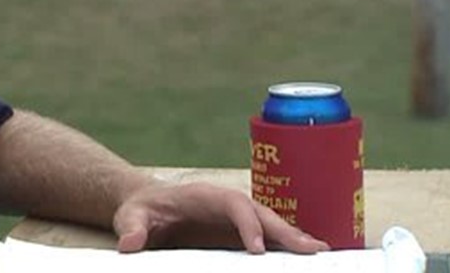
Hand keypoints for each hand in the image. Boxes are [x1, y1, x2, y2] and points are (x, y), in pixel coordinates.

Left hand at [113, 181, 330, 253]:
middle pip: (260, 212)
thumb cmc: (140, 211)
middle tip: (310, 250)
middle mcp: (225, 203)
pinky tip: (306, 255)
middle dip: (284, 230)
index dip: (247, 223)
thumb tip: (130, 245)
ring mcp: (234, 218)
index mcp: (203, 195)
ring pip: (270, 224)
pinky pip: (266, 237)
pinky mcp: (236, 233)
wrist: (145, 207)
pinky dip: (286, 245)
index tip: (258, 248)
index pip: (233, 204)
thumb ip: (132, 230)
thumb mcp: (131, 218)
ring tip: (319, 253)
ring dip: (293, 237)